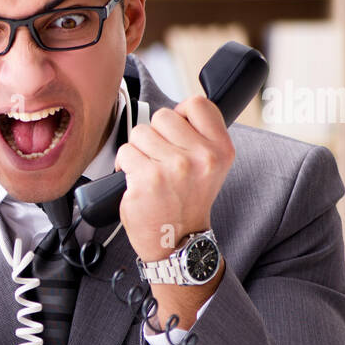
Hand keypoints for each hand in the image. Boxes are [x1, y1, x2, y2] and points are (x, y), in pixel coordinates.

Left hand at [113, 95, 234, 262]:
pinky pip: (125, 152)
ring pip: (140, 132)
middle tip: (161, 159)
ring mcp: (173, 167)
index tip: (176, 132)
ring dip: (139, 150)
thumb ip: (199, 135)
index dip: (180, 114)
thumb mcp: (211, 166)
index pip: (197, 104)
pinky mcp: (147, 179)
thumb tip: (177, 110)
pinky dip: (124, 165)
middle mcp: (200, 157)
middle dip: (156, 135)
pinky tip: (136, 180)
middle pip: (162, 116)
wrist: (177, 240)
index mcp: (220, 149)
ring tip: (150, 170)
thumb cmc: (188, 202)